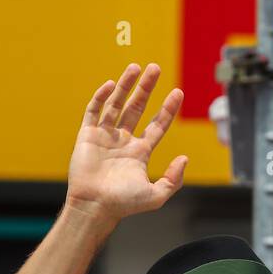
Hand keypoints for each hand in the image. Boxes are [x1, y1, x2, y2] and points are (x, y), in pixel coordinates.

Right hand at [64, 62, 187, 223]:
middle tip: (155, 68)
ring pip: (117, 104)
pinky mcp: (87, 135)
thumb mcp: (156, 195)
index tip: (177, 92)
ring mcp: (105, 136)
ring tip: (136, 67)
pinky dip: (101, 97)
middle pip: (137, 107)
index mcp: (140, 152)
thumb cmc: (124, 204)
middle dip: (146, 88)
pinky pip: (94, 111)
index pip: (157, 125)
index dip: (167, 109)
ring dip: (126, 85)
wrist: (95, 206)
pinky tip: (111, 85)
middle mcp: (123, 141)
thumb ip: (173, 179)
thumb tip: (184, 158)